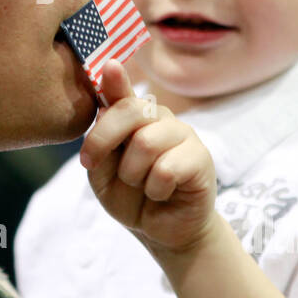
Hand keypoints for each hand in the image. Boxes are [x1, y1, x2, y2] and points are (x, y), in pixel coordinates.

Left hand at [79, 59, 218, 255]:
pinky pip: (166, 169)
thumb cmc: (131, 198)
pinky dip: (155, 189)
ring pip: (146, 142)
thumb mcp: (103, 175)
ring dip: (133, 174)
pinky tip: (163, 192)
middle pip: (130, 111)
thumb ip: (102, 144)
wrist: (162, 231)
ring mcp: (183, 134)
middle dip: (103, 141)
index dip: (115, 79)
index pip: (121, 93)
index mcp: (134, 117)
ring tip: (141, 184)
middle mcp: (159, 118)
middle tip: (96, 166)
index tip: (109, 65)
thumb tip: (104, 108)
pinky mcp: (201, 157)